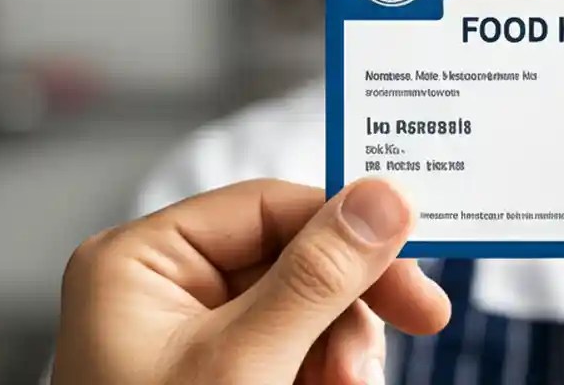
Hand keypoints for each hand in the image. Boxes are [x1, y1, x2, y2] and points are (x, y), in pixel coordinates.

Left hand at [53, 178, 450, 383]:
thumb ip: (318, 277)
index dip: (349, 225)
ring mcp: (194, 333)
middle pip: (297, 255)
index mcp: (141, 262)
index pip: (269, 206)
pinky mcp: (225, 372)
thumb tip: (385, 197)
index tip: (415, 254)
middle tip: (422, 320)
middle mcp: (165, 287)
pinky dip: (329, 371)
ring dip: (347, 347)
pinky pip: (299, 346)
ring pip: (309, 305)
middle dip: (353, 304)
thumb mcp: (246, 364)